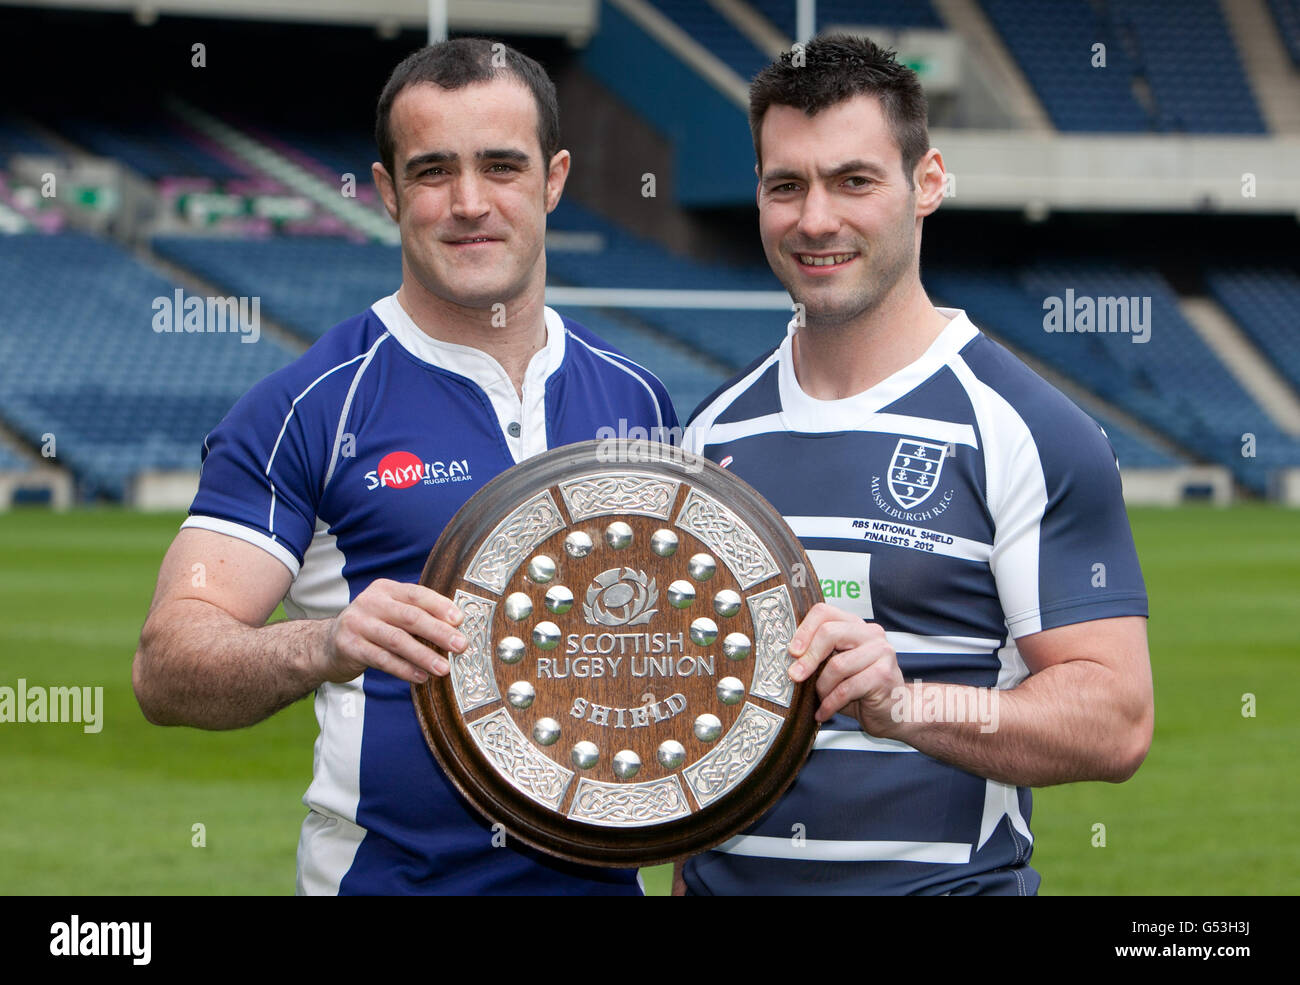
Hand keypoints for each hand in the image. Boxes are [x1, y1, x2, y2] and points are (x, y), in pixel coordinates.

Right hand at [319, 579, 467, 683]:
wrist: (326, 645)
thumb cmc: (371, 628)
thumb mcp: (390, 613)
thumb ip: (416, 615)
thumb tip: (455, 629)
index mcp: (385, 589)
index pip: (417, 594)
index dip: (440, 606)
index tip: (460, 620)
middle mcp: (370, 602)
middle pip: (410, 617)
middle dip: (438, 632)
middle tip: (460, 645)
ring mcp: (358, 623)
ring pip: (397, 640)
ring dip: (424, 655)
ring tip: (444, 668)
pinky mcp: (350, 646)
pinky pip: (382, 659)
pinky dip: (404, 669)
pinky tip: (421, 677)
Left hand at [787, 603, 903, 734]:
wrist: (895, 711)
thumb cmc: (860, 689)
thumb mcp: (835, 667)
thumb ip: (819, 656)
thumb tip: (788, 658)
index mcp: (855, 625)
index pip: (824, 612)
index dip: (804, 630)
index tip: (792, 652)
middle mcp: (871, 633)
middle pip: (829, 633)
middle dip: (808, 657)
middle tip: (795, 676)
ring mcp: (881, 652)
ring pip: (837, 665)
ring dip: (822, 687)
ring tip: (818, 699)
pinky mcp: (884, 675)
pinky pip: (847, 688)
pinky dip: (830, 703)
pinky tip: (823, 712)